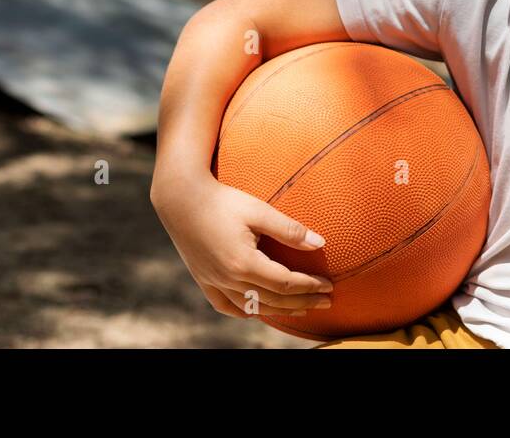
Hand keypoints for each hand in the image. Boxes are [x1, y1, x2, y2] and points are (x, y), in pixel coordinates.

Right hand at [151, 173, 333, 318]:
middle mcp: (228, 279)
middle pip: (273, 300)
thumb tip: (320, 243)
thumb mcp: (258, 210)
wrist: (180, 199)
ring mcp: (214, 282)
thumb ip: (289, 230)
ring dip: (279, 310)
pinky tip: (257, 310)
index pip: (286, 283)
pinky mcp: (203, 280)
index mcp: (244, 263)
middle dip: (303, 301)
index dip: (310, 286)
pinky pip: (226, 306)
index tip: (329, 286)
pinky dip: (245, 311)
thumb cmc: (222, 200)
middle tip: (326, 300)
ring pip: (252, 307)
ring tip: (301, 308)